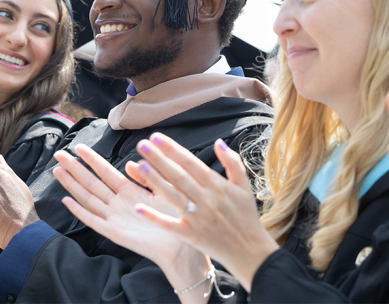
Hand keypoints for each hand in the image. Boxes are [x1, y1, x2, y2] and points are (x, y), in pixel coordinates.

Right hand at [53, 145, 213, 302]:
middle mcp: (118, 204)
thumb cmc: (177, 219)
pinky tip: (67, 201)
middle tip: (59, 155)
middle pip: (91, 182)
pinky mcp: (115, 233)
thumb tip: (130, 163)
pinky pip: (93, 221)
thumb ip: (147, 176)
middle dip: (75, 168)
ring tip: (57, 171)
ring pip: (88, 198)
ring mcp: (114, 218)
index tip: (78, 146)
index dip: (91, 159)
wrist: (183, 245)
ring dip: (72, 185)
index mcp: (129, 192)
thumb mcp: (163, 190)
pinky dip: (79, 212)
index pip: (105, 171)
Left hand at [133, 134, 278, 292]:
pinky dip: (154, 217)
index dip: (173, 149)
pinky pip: (170, 224)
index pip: (190, 162)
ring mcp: (197, 217)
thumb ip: (233, 162)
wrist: (249, 251)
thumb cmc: (246, 216)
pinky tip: (138, 208)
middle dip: (159, 159)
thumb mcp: (244, 186)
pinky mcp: (191, 235)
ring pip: (172, 196)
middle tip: (141, 144)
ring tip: (138, 165)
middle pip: (178, 176)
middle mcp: (206, 199)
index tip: (156, 137)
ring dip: (155, 181)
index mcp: (217, 185)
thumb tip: (218, 142)